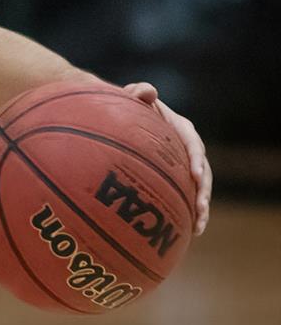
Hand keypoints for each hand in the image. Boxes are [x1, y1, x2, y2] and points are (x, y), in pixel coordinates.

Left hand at [124, 82, 211, 234]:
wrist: (120, 118)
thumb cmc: (126, 106)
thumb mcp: (132, 96)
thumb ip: (138, 92)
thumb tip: (146, 91)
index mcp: (181, 128)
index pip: (193, 145)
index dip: (197, 160)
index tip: (196, 176)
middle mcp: (187, 148)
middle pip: (203, 171)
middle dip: (203, 191)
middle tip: (200, 208)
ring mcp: (183, 164)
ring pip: (198, 188)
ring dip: (200, 208)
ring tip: (198, 227)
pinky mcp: (175, 177)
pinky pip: (185, 196)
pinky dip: (187, 213)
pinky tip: (188, 233)